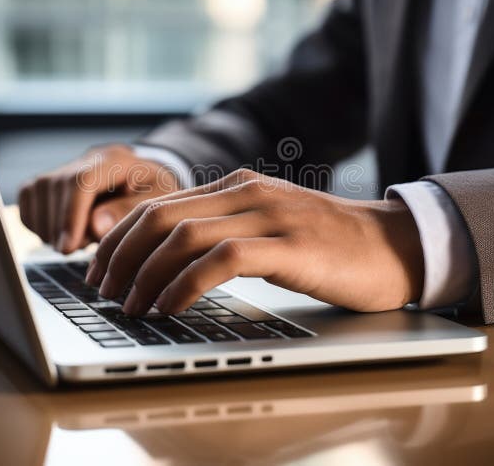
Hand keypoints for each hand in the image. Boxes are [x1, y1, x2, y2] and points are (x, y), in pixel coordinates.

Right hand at [18, 144, 179, 252]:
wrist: (145, 182)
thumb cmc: (153, 195)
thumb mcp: (156, 203)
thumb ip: (127, 213)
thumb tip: (95, 226)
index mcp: (116, 160)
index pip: (82, 180)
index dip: (71, 214)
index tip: (68, 246)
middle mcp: (87, 158)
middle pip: (54, 186)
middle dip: (58, 225)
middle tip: (75, 249)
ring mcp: (66, 167)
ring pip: (36, 192)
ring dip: (47, 226)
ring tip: (75, 241)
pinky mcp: (50, 181)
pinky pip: (28, 200)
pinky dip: (36, 222)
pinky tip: (60, 234)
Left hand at [87, 168, 424, 314]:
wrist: (394, 246)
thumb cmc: (329, 246)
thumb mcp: (269, 227)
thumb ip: (225, 232)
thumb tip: (169, 262)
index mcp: (237, 186)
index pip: (158, 205)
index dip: (119, 239)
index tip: (99, 272)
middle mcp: (246, 192)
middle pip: (159, 217)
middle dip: (120, 258)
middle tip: (103, 293)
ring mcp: (268, 215)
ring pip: (182, 237)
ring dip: (145, 275)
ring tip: (131, 307)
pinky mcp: (288, 245)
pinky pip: (220, 261)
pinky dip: (184, 286)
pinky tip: (170, 308)